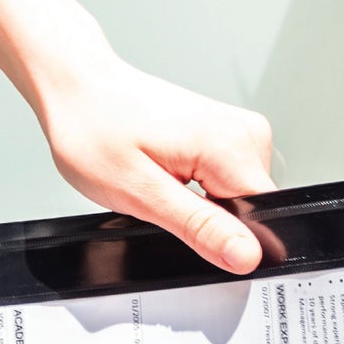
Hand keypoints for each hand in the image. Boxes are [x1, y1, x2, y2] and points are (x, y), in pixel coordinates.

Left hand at [30, 48, 274, 275]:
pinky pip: (228, 181)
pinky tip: (168, 171)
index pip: (264, 218)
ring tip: (160, 179)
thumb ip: (201, 227)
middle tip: (161, 200)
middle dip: (210, 222)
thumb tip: (248, 255)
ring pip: (239, 199)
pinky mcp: (226, 134)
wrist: (79, 88)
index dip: (228, 240)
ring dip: (201, 204)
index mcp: (231, 146)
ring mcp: (238, 130)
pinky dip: (198, 189)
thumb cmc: (95, 129)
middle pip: (252, 210)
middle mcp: (245, 133)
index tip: (186, 226)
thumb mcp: (141, 193)